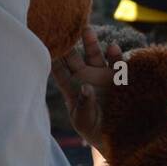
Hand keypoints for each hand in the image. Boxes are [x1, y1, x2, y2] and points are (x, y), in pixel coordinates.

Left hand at [52, 27, 123, 153]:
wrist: (119, 138)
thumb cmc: (95, 131)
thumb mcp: (85, 122)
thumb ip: (84, 105)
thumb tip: (86, 87)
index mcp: (73, 88)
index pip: (59, 70)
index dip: (52, 57)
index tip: (45, 42)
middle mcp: (87, 78)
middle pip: (75, 57)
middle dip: (70, 43)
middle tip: (63, 27)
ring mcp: (104, 76)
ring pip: (95, 55)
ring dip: (91, 42)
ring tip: (87, 30)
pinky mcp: (121, 79)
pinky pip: (118, 64)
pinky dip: (115, 55)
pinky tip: (113, 47)